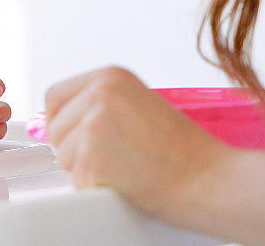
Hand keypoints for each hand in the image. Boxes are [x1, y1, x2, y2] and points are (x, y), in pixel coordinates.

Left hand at [42, 67, 228, 216]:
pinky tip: (124, 181)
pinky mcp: (91, 153)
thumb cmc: (183, 152)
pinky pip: (74, 178)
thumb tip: (58, 120)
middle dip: (73, 148)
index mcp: (110, 77)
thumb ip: (100, 106)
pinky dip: (94, 187)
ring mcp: (93, 121)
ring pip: (62, 155)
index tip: (75, 137)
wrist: (210, 179)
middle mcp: (99, 92)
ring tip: (124, 168)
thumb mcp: (138, 107)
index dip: (61, 122)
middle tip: (112, 158)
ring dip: (84, 169)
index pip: (54, 97)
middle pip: (54, 128)